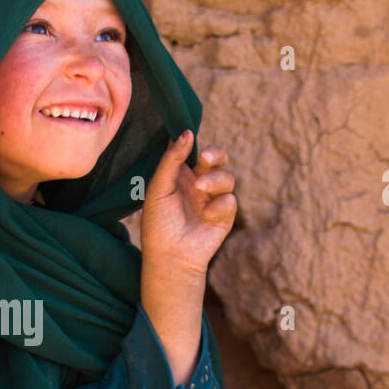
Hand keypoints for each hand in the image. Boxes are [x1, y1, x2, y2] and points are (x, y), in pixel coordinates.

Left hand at [140, 129, 236, 277]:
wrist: (170, 256)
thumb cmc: (159, 224)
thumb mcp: (158, 188)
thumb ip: (171, 160)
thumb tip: (186, 133)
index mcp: (181, 176)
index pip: (193, 150)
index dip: (194, 141)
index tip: (188, 132)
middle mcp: (199, 184)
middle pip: (217, 158)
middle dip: (215, 154)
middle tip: (204, 159)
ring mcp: (213, 199)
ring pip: (227, 177)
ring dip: (215, 180)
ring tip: (200, 190)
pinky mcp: (225, 215)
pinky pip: (230, 200)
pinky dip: (219, 205)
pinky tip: (206, 215)